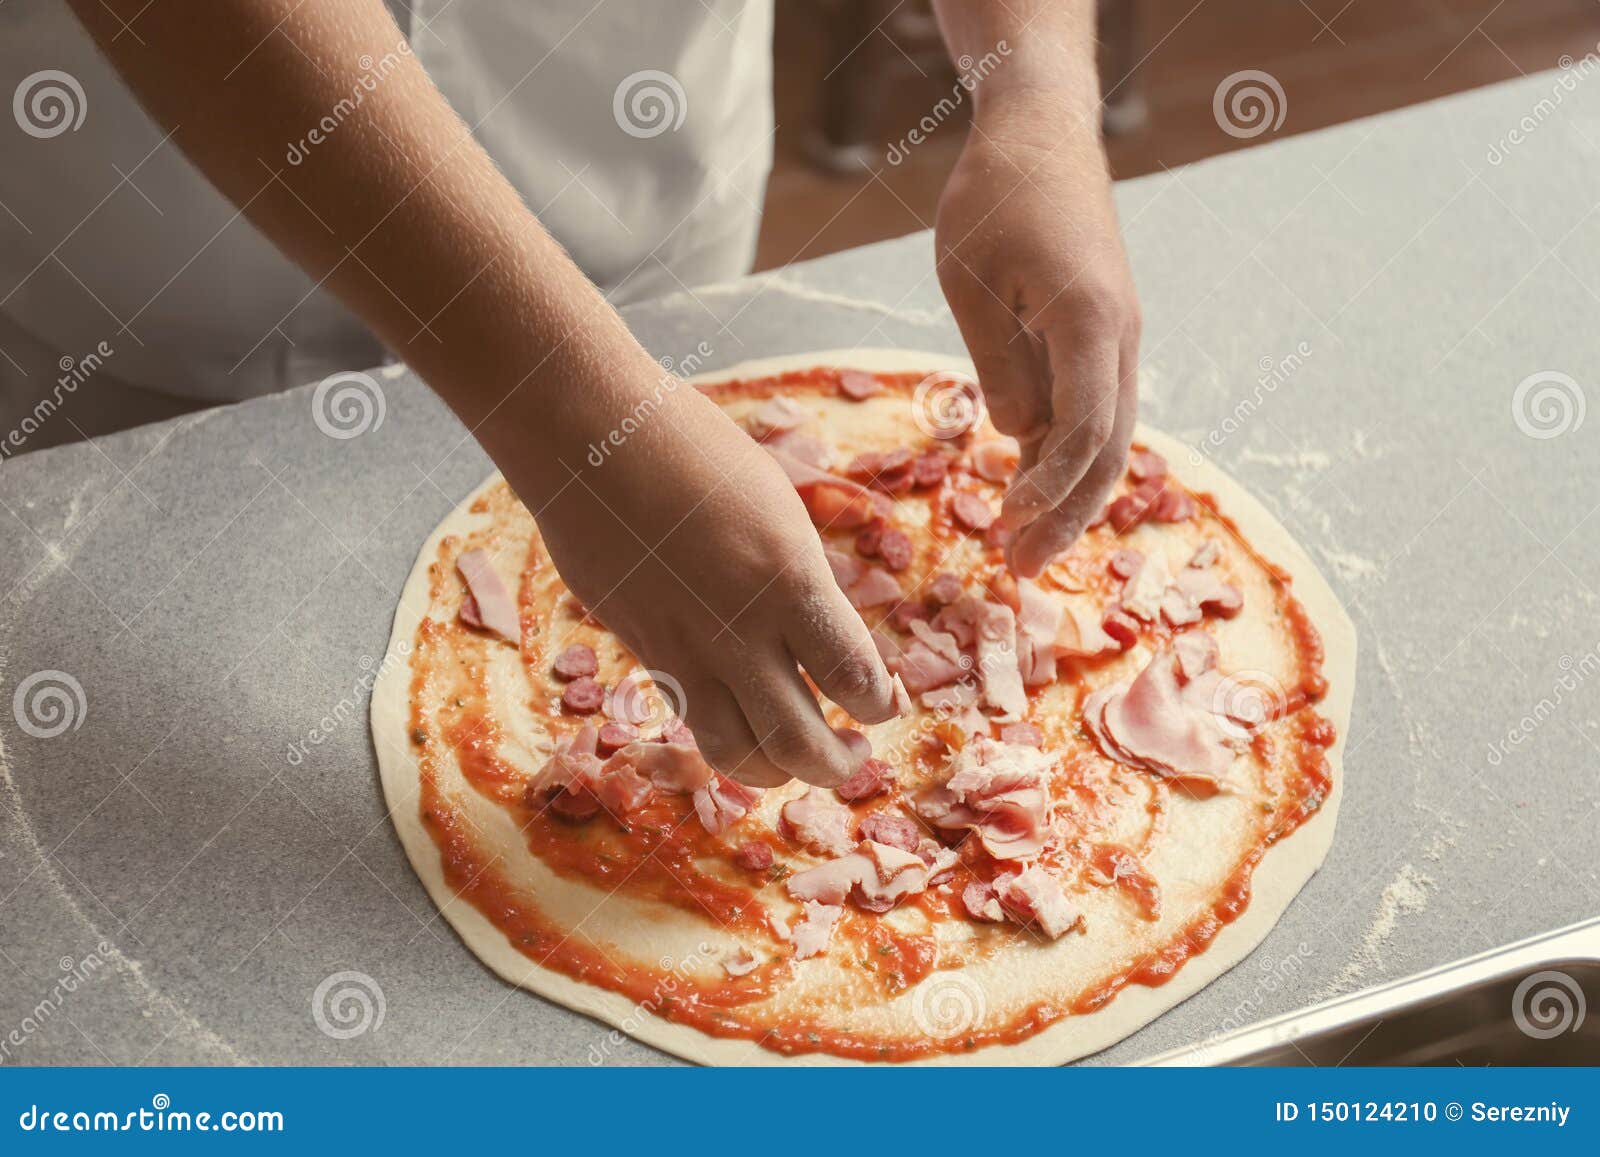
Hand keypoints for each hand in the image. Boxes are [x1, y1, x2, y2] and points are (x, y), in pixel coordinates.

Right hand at [497, 369, 897, 788]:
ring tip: (800, 758)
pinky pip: (692, 720)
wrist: (587, 437)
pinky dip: (728, 737)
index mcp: (790, 577)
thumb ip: (813, 543)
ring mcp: (684, 647)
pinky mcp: (642, 650)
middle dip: (838, 764)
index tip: (888, 703)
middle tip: (854, 752)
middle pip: (801, 741)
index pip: (856, 677)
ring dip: (779, 771)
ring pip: (738, 754)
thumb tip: (855, 546)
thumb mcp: (776, 488)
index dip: (882, 705)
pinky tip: (745, 721)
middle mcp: (740, 628)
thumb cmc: (690, 444)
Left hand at [935, 95, 1140, 576]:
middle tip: (1020, 570)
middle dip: (1067, 516)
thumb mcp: (972, 282)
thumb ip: (999, 365)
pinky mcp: (1101, 337)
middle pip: (1109, 450)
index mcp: (1088, 321)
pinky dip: (1066, 458)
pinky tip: (1032, 490)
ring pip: (1108, 437)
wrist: (1041, 134)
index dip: (1049, 488)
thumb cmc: (994, 198)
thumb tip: (1019, 437)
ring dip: (1069, 496)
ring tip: (1025, 549)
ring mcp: (1117, 338)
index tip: (1008, 526)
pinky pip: (1094, 411)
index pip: (1083, 429)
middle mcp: (1119, 337)